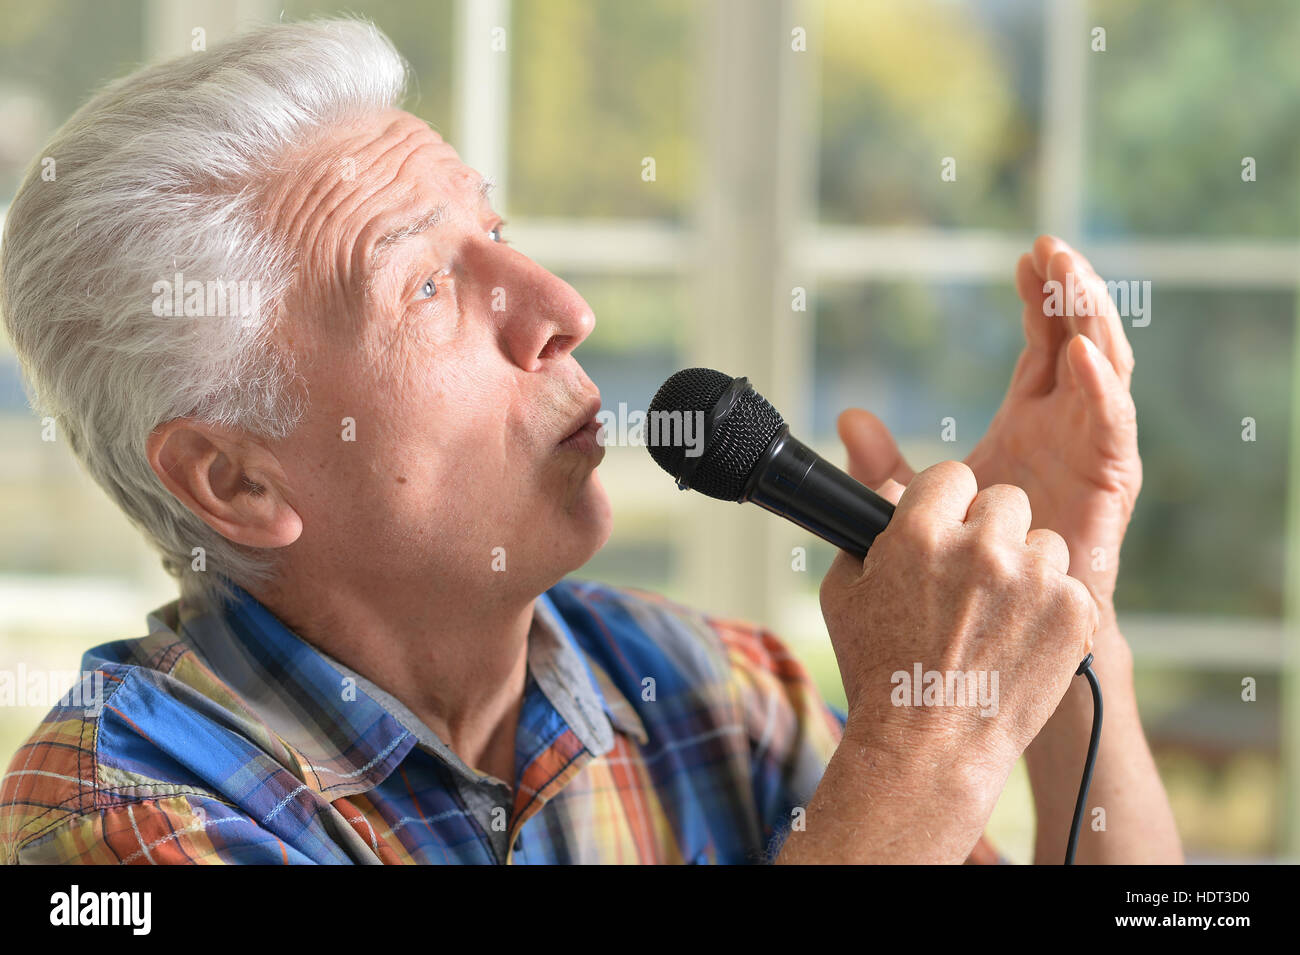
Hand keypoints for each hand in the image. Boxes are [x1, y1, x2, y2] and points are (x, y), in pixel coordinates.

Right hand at [819, 461, 1098, 815]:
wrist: (931, 747)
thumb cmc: (879, 673)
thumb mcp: (844, 594)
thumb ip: (866, 535)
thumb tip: (893, 497)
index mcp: (920, 533)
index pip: (952, 475)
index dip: (947, 504)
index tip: (946, 532)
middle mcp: (981, 546)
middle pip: (1005, 500)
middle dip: (991, 531)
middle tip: (975, 578)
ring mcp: (1033, 578)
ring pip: (1044, 540)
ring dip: (1027, 567)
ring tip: (999, 615)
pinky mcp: (1073, 611)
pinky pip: (1070, 583)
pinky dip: (1053, 608)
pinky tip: (1022, 639)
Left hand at [839, 235, 1140, 612]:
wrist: (1005, 636)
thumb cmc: (971, 572)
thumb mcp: (918, 509)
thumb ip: (884, 465)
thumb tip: (848, 418)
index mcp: (1031, 422)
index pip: (1042, 344)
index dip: (1038, 301)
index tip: (1023, 259)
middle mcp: (1069, 429)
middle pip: (1080, 342)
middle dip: (1071, 292)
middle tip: (1051, 248)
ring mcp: (1093, 453)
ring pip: (1105, 371)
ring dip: (1090, 321)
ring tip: (1070, 276)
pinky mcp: (1108, 486)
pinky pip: (1112, 428)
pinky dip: (1101, 388)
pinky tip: (1080, 355)